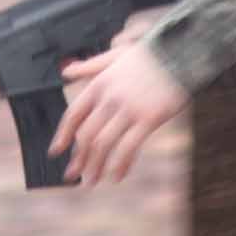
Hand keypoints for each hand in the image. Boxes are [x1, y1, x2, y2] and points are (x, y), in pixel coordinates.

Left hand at [49, 40, 189, 186]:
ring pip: (104, 145)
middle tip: (72, 176)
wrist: (181, 52)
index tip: (55, 151)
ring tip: (91, 182)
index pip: (74, 114)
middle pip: (86, 135)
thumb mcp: (114, 55)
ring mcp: (129, 109)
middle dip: (78, 159)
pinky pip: (129, 148)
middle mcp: (109, 98)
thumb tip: (65, 72)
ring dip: (95, 167)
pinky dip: (120, 165)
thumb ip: (89, 66)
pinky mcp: (149, 119)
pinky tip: (116, 178)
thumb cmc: (150, 55)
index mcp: (99, 84)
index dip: (62, 135)